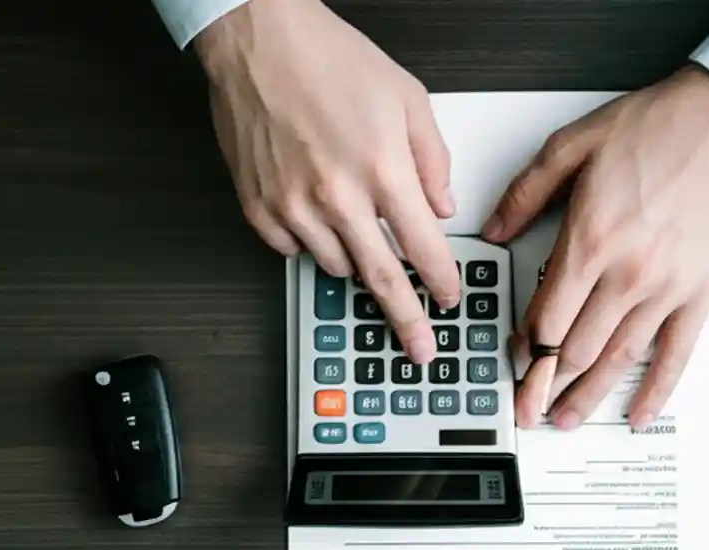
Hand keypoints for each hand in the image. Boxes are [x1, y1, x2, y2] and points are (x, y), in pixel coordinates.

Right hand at [193, 0, 457, 362]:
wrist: (258, 40)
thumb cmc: (329, 59)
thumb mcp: (407, 99)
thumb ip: (433, 160)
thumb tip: (443, 207)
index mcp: (382, 169)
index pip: (423, 248)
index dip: (441, 281)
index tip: (449, 300)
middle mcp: (337, 196)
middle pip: (380, 279)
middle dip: (406, 320)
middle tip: (418, 349)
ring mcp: (293, 207)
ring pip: (336, 265)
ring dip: (355, 258)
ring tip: (353, 220)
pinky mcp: (259, 208)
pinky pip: (293, 250)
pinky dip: (310, 241)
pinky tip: (314, 209)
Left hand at [484, 66, 708, 429]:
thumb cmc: (656, 127)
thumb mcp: (572, 145)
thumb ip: (526, 193)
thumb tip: (493, 230)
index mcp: (590, 240)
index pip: (545, 316)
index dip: (524, 346)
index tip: (514, 359)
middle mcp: (627, 273)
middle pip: (576, 348)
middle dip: (545, 385)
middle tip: (527, 410)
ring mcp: (667, 288)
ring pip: (618, 359)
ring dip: (588, 397)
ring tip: (565, 421)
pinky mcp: (700, 291)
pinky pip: (676, 354)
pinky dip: (655, 390)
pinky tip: (638, 414)